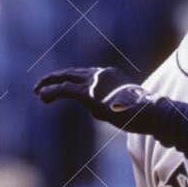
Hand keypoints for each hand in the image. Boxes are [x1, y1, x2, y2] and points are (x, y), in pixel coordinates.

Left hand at [34, 68, 154, 130]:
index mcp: (110, 74)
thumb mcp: (122, 105)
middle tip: (42, 84)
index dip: (71, 79)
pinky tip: (43, 96)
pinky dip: (52, 92)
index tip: (62, 86)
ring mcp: (94, 82)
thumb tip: (94, 110)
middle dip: (55, 78)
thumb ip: (105, 104)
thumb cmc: (141, 114)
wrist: (150, 113)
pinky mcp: (89, 94)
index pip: (85, 74)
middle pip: (72, 72)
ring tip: (38, 92)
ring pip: (65, 79)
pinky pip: (65, 90)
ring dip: (49, 85)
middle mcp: (100, 74)